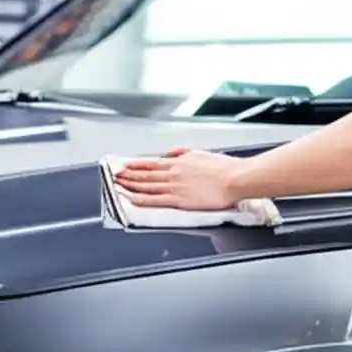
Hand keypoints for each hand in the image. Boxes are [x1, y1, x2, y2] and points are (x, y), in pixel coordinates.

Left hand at [114, 147, 242, 210]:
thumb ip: (184, 152)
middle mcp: (174, 172)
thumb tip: (172, 152)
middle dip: (129, 175)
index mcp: (180, 161)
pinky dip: (142, 199)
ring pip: (147, 186)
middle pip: (146, 174)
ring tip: (119, 186)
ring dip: (131, 186)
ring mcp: (175, 186)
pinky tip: (132, 199)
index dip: (137, 165)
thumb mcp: (202, 153)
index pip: (152, 163)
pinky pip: (155, 200)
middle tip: (116, 176)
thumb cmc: (225, 169)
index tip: (126, 165)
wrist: (235, 178)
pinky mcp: (180, 199)